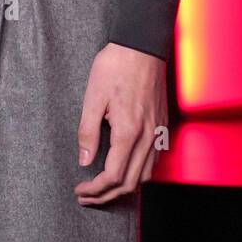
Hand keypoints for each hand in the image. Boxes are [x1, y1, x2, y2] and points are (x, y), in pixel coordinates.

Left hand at [74, 42, 167, 204]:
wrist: (142, 46)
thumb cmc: (116, 66)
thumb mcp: (93, 97)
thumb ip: (88, 131)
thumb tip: (84, 160)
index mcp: (128, 131)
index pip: (113, 176)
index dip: (94, 189)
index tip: (79, 189)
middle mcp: (148, 137)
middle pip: (130, 184)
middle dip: (106, 195)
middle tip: (86, 195)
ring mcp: (158, 133)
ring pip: (145, 177)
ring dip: (123, 188)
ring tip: (102, 188)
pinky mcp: (162, 127)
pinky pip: (153, 162)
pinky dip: (137, 174)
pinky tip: (123, 169)